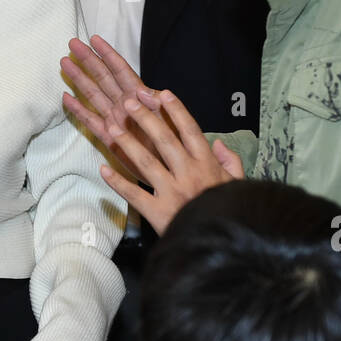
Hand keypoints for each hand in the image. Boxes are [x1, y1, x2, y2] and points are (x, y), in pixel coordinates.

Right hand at [61, 35, 161, 178]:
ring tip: (64, 62)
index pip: (121, 71)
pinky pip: (90, 121)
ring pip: (93, 94)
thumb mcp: (170, 124)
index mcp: (140, 97)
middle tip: (72, 43)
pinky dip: (78, 110)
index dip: (108, 54)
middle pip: (103, 77)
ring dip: (79, 79)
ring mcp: (115, 119)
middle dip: (88, 60)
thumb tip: (145, 92)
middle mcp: (125, 105)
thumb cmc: (174, 145)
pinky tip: (66, 97)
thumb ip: (158, 107)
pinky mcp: (109, 137)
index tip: (95, 39)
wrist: (171, 172)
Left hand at [99, 88, 243, 234]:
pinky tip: (104, 169)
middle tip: (129, 102)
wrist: (221, 246)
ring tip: (112, 127)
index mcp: (207, 165)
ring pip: (145, 162)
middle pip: (164, 140)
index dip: (175, 111)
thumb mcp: (237, 184)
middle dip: (146, 118)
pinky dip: (117, 182)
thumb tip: (218, 143)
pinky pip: (134, 194)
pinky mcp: (157, 212)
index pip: (190, 131)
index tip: (161, 94)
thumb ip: (230, 162)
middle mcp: (188, 174)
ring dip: (127, 143)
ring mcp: (171, 192)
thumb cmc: (229, 213)